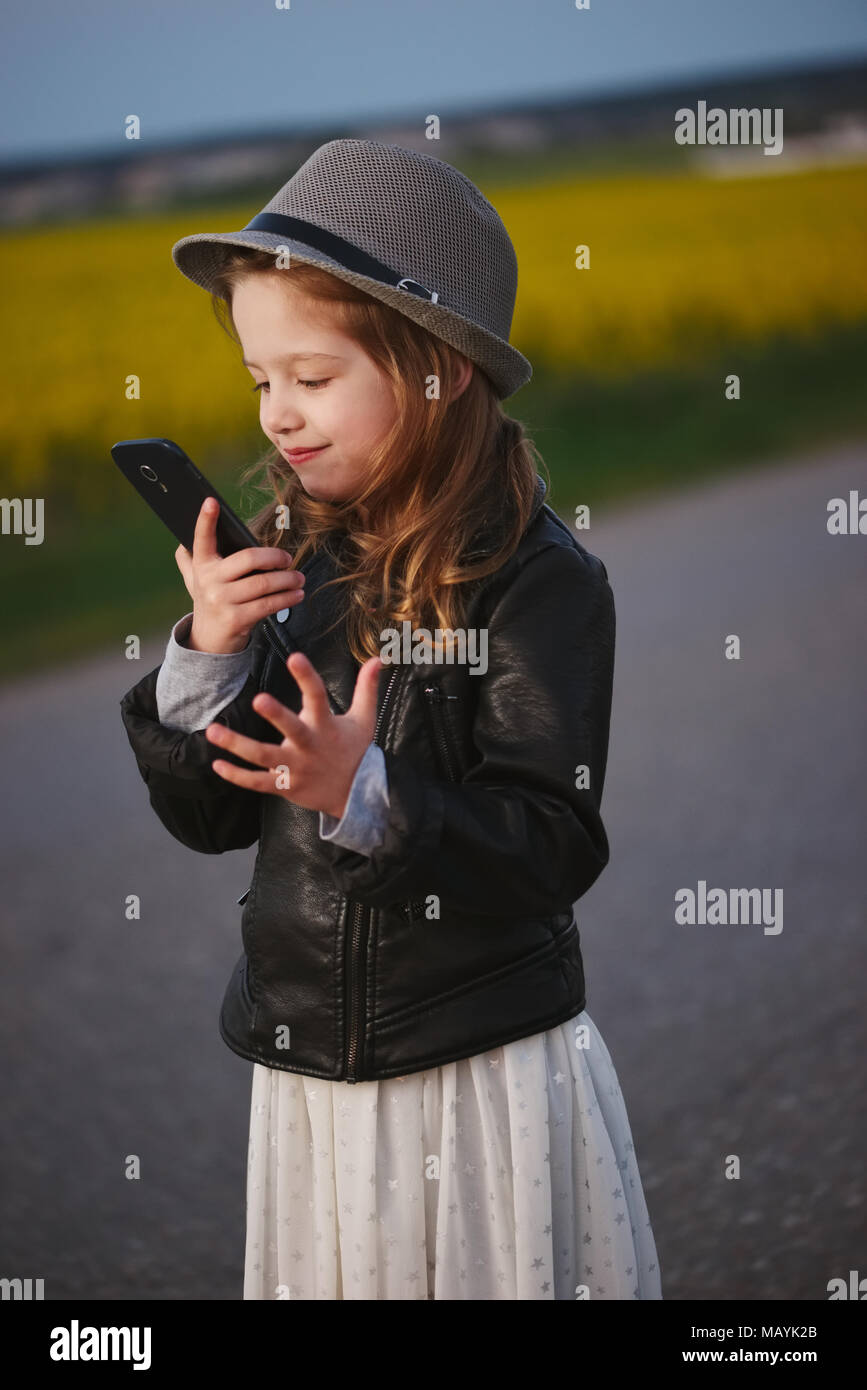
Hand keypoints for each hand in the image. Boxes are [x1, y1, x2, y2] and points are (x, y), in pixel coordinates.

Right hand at [174, 496, 305, 652]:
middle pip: (248, 559)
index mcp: (201, 565)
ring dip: (288, 579)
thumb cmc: (210, 599)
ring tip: (299, 578)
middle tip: (288, 559)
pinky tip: (297, 594)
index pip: (201, 538)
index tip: (212, 501)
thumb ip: (191, 556)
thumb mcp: (196, 578)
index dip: (206, 519)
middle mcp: (208, 580)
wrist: (208, 641)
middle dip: (274, 557)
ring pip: (264, 583)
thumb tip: (193, 526)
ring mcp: (222, 600)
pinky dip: (287, 598)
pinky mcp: (236, 619)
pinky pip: (269, 604)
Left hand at [204, 649, 385, 819]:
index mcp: (326, 726)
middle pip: (292, 729)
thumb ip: (367, 687)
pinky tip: (218, 764)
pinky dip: (237, 776)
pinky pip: (257, 783)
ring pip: (264, 757)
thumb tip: (377, 658)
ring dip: (237, 745)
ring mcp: (296, 768)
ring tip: (213, 731)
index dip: (307, 677)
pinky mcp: (285, 786)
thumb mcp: (365, 718)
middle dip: (276, 715)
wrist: (356, 796)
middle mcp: (309, 746)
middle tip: (258, 698)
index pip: (318, 696)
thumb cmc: (356, 751)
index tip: (295, 657)